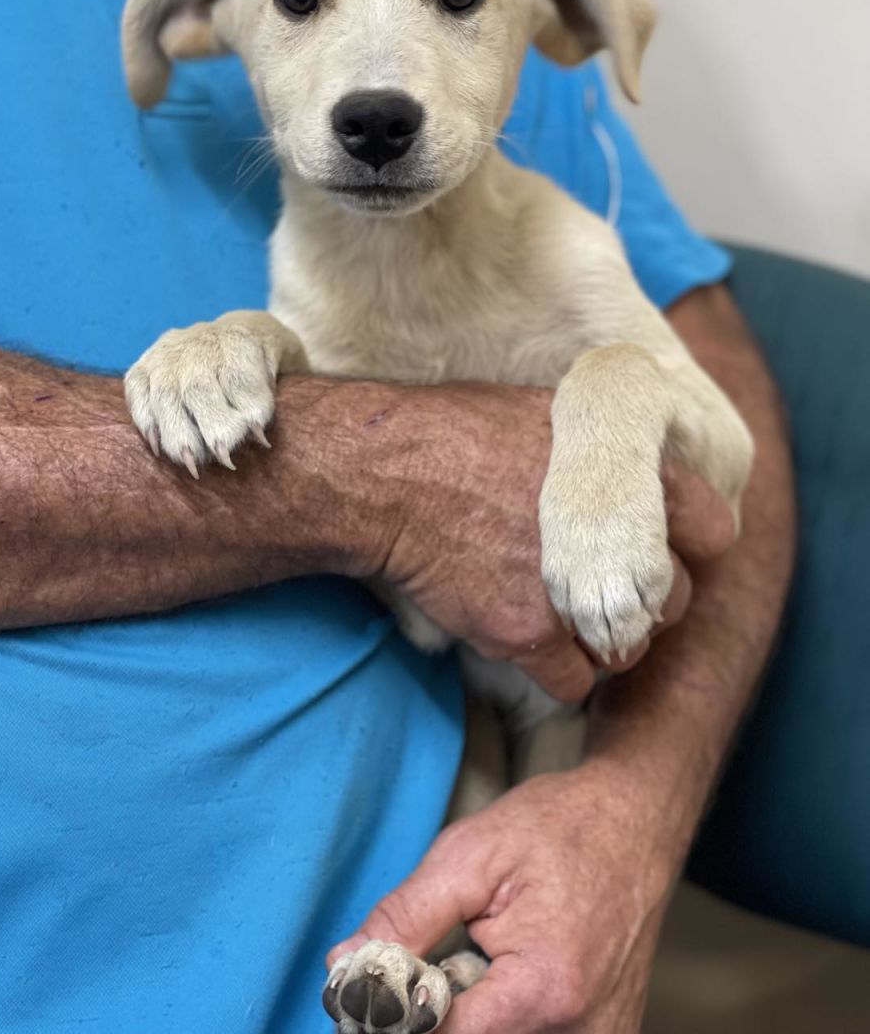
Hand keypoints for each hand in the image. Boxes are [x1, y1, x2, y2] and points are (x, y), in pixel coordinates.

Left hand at [327, 765, 678, 1033]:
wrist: (636, 818)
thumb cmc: (559, 826)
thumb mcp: (469, 855)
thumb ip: (406, 916)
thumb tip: (345, 965)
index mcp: (545, 987)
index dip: (399, 1015)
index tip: (379, 987)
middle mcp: (582, 1030)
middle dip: (440, 1013)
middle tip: (443, 956)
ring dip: (476, 1013)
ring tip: (485, 956)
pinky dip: (508, 1012)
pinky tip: (512, 973)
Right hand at [381, 384, 734, 701]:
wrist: (386, 474)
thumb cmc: (458, 431)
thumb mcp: (550, 413)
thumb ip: (606, 452)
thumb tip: (631, 470)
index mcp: (634, 477)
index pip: (712, 529)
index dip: (686, 544)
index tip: (659, 549)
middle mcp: (618, 540)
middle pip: (674, 600)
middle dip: (643, 601)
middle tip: (600, 585)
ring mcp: (574, 594)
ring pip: (627, 651)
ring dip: (600, 642)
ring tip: (561, 615)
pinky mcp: (528, 636)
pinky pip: (572, 684)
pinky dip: (553, 670)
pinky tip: (522, 634)